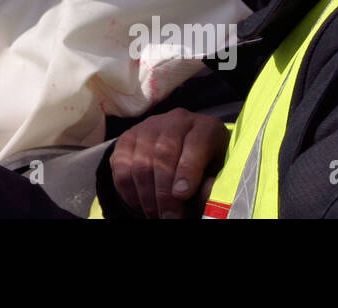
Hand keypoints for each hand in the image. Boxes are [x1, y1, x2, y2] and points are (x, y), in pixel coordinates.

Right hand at [110, 108, 228, 218]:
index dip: (188, 170)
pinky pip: (121, 166)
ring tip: (156, 215)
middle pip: (163, 154)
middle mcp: (177, 120)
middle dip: (164, 192)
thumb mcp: (217, 176)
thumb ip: (210, 185)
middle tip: (169, 217)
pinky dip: (129, 190)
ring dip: (147, 196)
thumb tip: (199, 196)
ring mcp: (149, 126)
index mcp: (206, 127)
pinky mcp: (128, 137)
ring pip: (141, 162)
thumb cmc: (206, 168)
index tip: (182, 195)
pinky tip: (140, 204)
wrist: (185, 153)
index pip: (196, 143)